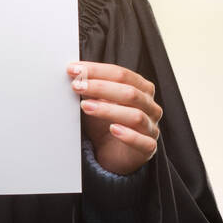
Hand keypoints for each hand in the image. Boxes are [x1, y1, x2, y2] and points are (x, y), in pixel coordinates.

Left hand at [67, 61, 161, 175]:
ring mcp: (151, 127)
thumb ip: (89, 88)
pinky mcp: (148, 148)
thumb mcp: (94, 102)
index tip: (73, 69)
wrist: (110, 152)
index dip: (97, 70)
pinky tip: (113, 129)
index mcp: (141, 89)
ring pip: (136, 116)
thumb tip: (72, 72)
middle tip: (77, 86)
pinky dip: (128, 135)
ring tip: (86, 106)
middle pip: (130, 93)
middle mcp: (150, 106)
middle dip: (101, 87)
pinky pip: (143, 142)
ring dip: (108, 109)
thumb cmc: (104, 123)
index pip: (122, 74)